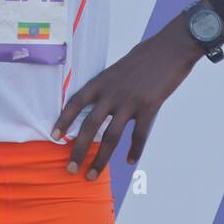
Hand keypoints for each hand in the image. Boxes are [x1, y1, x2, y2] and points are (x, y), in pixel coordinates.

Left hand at [51, 15, 203, 178]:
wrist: (170, 48)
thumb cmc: (145, 56)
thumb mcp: (118, 68)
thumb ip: (107, 86)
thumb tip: (100, 102)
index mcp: (101, 81)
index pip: (76, 102)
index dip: (63, 120)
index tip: (54, 136)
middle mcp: (112, 93)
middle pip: (90, 126)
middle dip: (78, 150)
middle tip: (71, 168)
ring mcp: (130, 102)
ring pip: (111, 137)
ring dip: (100, 159)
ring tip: (93, 174)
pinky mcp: (149, 108)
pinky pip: (139, 135)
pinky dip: (134, 151)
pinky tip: (130, 161)